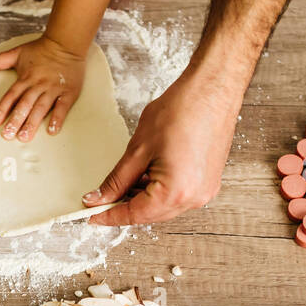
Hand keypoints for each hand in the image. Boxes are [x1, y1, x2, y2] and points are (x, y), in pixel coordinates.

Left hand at [0, 35, 86, 141]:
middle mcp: (38, 85)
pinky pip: (62, 107)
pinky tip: (52, 131)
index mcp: (26, 78)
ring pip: (41, 108)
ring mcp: (53, 89)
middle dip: (16, 120)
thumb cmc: (41, 49)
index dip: (2, 109)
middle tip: (8, 134)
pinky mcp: (68, 92)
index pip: (11, 96)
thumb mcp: (17, 52)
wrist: (66, 42)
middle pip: (25, 104)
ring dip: (33, 123)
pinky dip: (57, 118)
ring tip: (25, 136)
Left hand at [84, 73, 240, 225]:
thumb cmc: (181, 111)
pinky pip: (177, 196)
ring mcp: (204, 191)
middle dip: (125, 207)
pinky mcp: (208, 182)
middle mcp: (193, 198)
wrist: (213, 88)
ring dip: (141, 199)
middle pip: (150, 215)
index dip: (109, 216)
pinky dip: (158, 191)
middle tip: (101, 199)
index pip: (134, 215)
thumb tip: (99, 198)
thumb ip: (116, 180)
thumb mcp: (138, 149)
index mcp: (175, 193)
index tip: (92, 215)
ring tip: (124, 182)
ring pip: (163, 207)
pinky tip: (146, 176)